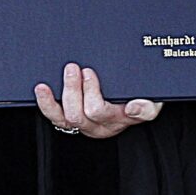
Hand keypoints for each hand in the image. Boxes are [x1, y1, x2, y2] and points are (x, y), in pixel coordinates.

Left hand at [34, 62, 159, 138]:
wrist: (138, 98)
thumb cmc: (144, 96)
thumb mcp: (154, 101)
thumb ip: (147, 107)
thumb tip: (133, 107)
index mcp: (118, 119)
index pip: (99, 111)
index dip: (90, 93)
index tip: (89, 72)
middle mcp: (99, 126)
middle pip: (78, 115)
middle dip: (72, 90)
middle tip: (73, 68)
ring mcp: (84, 124)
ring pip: (63, 119)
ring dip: (54, 99)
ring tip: (49, 83)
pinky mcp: (71, 120)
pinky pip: (55, 117)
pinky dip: (46, 104)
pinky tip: (41, 90)